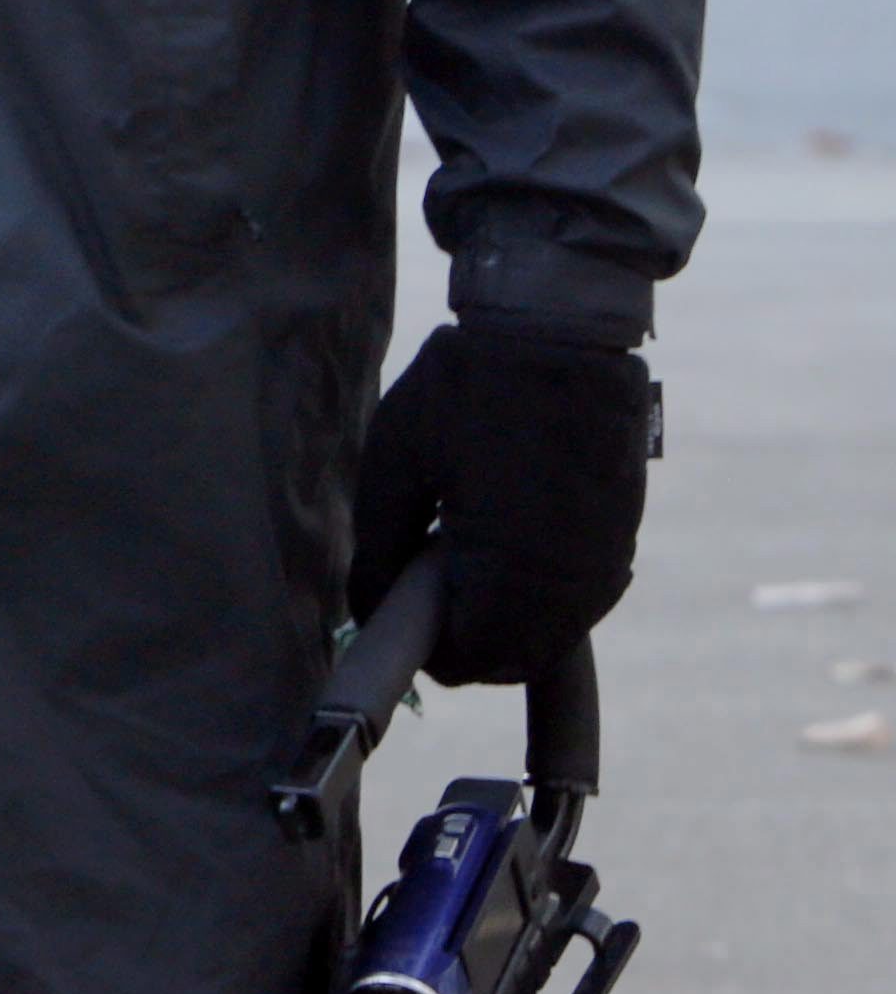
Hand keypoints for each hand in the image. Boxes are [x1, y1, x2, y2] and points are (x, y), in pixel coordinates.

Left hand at [350, 321, 655, 685]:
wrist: (560, 332)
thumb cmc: (466, 392)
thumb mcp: (395, 466)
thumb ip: (379, 551)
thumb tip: (370, 609)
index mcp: (514, 573)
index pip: (472, 661)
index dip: (427, 648)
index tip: (399, 608)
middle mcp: (573, 584)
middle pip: (515, 657)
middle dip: (466, 637)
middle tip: (424, 579)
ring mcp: (607, 562)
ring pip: (549, 630)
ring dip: (503, 614)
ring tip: (461, 547)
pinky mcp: (622, 537)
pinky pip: (577, 595)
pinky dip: (538, 590)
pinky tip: (503, 537)